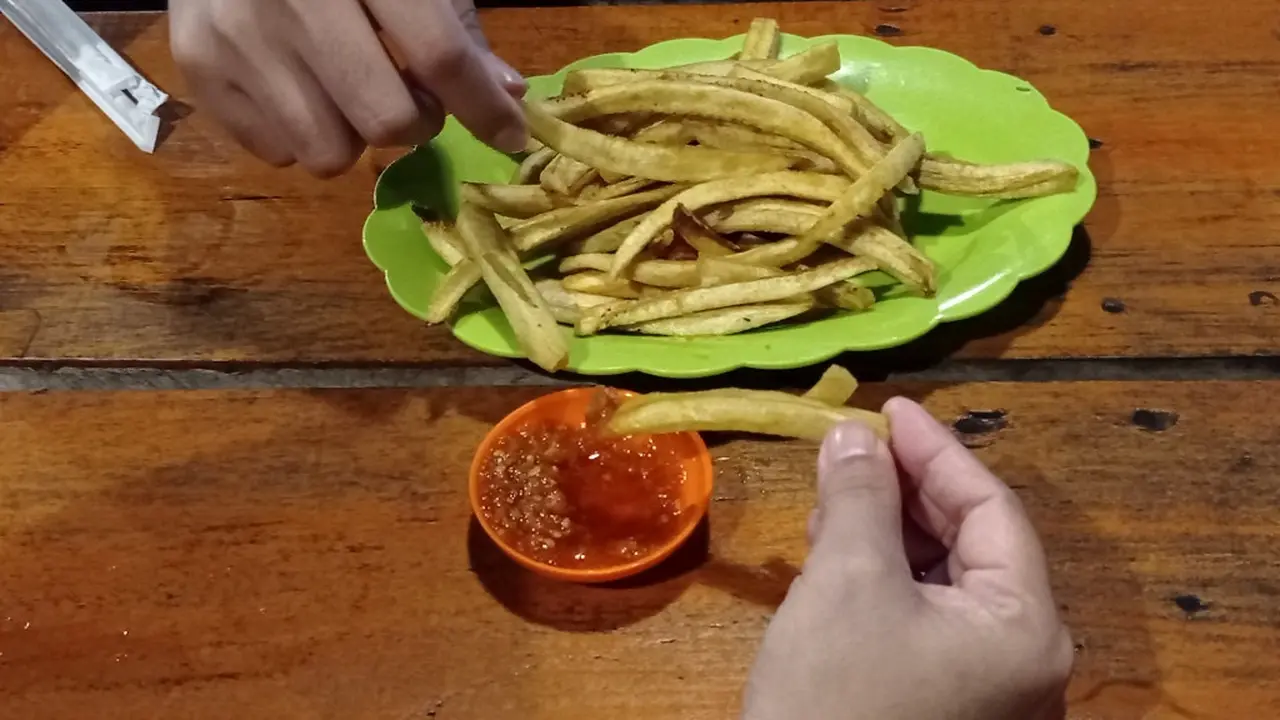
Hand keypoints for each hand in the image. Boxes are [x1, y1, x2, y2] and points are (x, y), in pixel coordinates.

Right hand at [170, 0, 526, 175]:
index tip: (511, 135)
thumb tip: (507, 94)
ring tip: (347, 88)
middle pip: (385, 120)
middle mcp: (291, 0)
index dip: (484, 107)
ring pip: (328, 153)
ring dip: (355, 135)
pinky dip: (300, 133)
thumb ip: (455, 24)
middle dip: (417, 123)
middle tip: (413, 97)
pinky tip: (297, 84)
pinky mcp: (198, 65)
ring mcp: (236, 36)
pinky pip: (276, 152)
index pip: (439, 55)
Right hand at [743, 398, 1072, 719]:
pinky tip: (836, 554)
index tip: (889, 408)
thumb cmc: (836, 696)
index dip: (937, 451)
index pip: (992, 510)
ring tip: (832, 495)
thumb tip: (852, 433)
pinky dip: (882, 578)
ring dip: (889, 531)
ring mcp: (983, 689)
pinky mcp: (939, 706)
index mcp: (1025, 628)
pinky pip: (922, 621)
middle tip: (851, 448)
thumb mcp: (846, 582)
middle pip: (972, 545)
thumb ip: (859, 497)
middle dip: (907, 492)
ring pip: (942, 582)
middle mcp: (1021, 660)